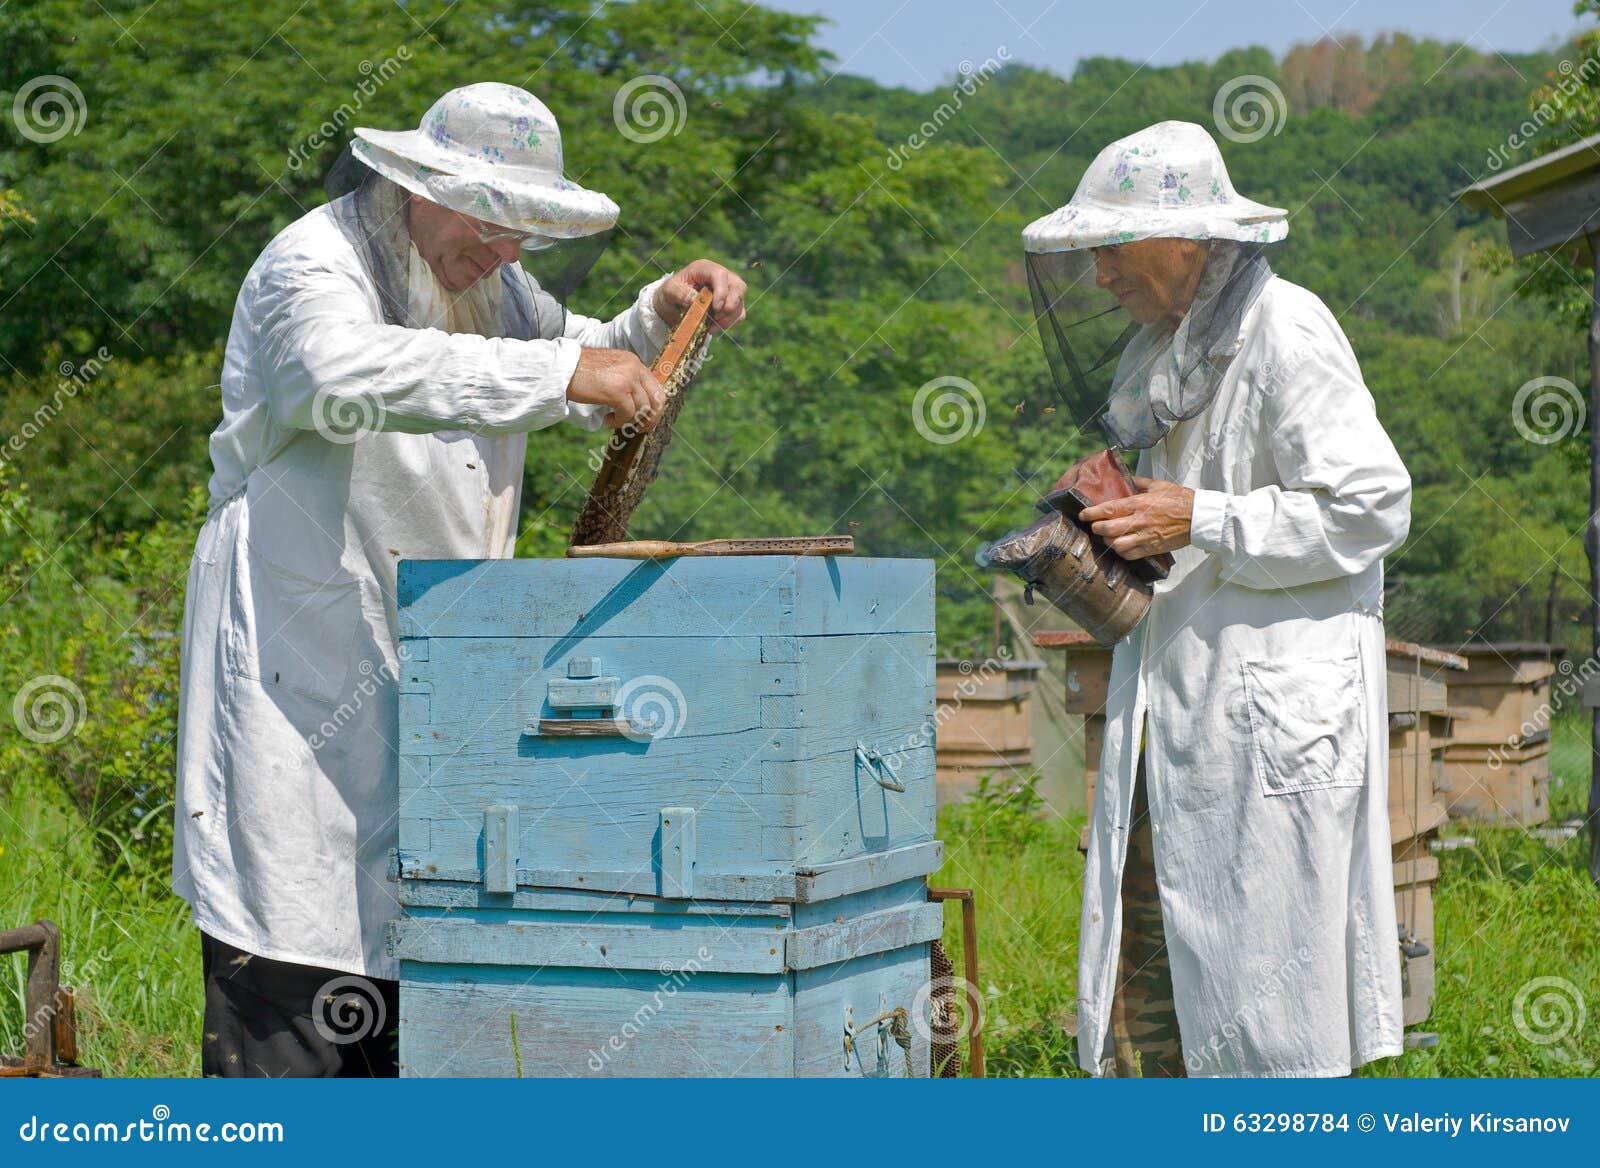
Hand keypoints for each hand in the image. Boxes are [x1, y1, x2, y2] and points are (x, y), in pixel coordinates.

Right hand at [566, 348, 666, 431]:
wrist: (561, 367)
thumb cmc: (579, 371)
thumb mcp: (609, 369)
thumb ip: (625, 380)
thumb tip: (638, 405)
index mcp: (634, 362)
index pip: (656, 388)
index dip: (654, 408)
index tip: (645, 420)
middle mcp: (634, 368)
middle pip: (657, 400)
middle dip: (650, 419)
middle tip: (638, 429)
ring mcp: (627, 379)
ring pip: (642, 410)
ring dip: (630, 421)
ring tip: (614, 421)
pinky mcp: (617, 391)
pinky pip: (628, 414)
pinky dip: (619, 422)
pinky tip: (606, 419)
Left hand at [654, 259, 747, 332]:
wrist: (673, 303)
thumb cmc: (671, 293)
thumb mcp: (669, 291)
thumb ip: (679, 293)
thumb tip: (693, 300)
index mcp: (705, 269)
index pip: (720, 275)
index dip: (721, 291)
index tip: (716, 308)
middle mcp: (721, 277)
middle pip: (738, 286)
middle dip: (731, 305)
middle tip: (717, 317)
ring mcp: (728, 290)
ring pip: (740, 302)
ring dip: (728, 318)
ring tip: (710, 326)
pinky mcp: (731, 304)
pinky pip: (739, 314)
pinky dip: (729, 323)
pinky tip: (714, 327)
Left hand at [1079, 475, 1193, 559]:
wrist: (1199, 517)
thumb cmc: (1180, 499)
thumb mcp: (1158, 485)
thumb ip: (1139, 482)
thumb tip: (1125, 479)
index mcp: (1139, 503)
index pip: (1108, 509)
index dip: (1091, 513)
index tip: (1082, 515)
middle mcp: (1139, 521)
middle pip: (1108, 528)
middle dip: (1096, 528)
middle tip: (1095, 526)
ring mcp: (1145, 536)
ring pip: (1116, 544)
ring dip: (1108, 541)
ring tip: (1107, 537)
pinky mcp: (1151, 548)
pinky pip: (1130, 555)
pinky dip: (1121, 552)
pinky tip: (1120, 546)